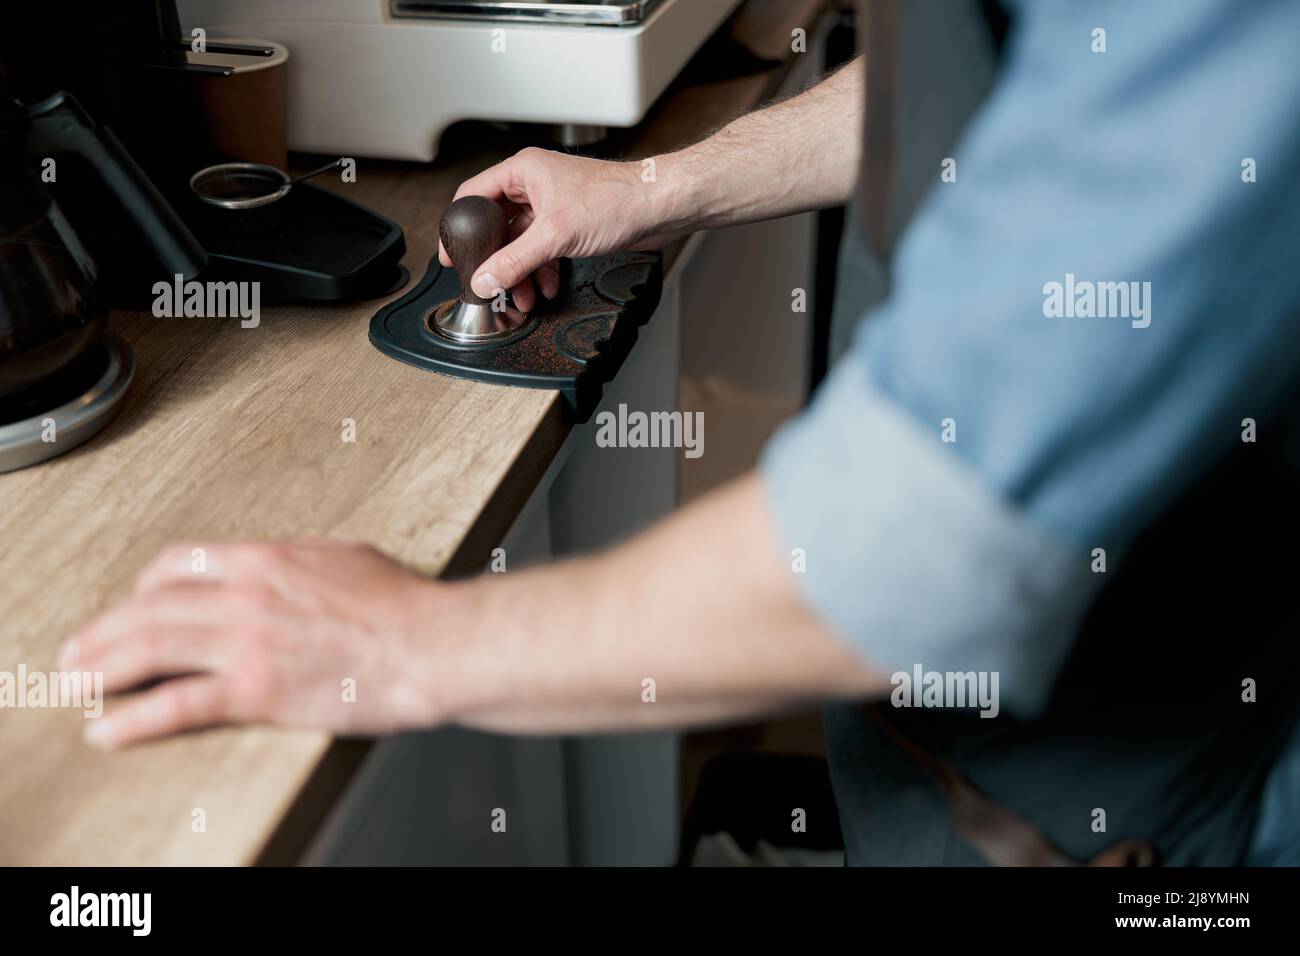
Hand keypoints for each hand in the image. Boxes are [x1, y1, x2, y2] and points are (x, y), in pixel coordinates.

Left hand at [60, 540, 440, 748]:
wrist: (433, 643)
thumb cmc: (405, 604)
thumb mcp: (345, 557)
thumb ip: (300, 561)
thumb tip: (286, 565)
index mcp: (267, 558)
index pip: (180, 564)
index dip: (145, 585)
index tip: (135, 603)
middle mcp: (246, 595)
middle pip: (150, 607)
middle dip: (104, 630)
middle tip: (79, 650)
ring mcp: (247, 642)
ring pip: (149, 650)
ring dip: (102, 668)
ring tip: (75, 686)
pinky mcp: (257, 691)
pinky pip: (176, 704)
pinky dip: (133, 719)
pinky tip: (108, 730)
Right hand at [438, 147, 684, 312]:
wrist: (658, 207)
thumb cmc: (616, 199)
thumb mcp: (555, 236)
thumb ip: (515, 261)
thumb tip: (484, 279)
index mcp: (522, 171)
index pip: (473, 195)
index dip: (460, 226)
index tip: (452, 254)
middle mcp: (534, 185)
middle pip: (498, 225)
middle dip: (496, 260)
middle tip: (487, 284)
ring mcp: (552, 205)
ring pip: (521, 242)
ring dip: (520, 271)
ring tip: (521, 296)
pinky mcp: (569, 223)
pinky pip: (543, 249)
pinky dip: (542, 269)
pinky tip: (545, 286)